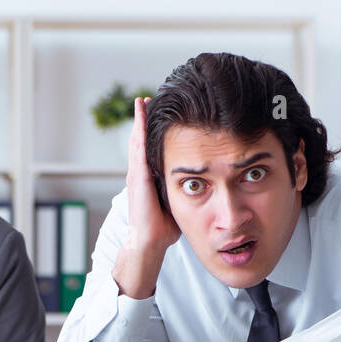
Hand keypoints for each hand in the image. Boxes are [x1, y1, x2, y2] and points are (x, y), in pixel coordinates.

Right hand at [112, 96, 181, 298]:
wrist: (150, 241)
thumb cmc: (164, 227)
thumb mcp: (177, 201)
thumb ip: (185, 189)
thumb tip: (204, 183)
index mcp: (149, 178)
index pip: (151, 149)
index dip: (153, 133)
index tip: (161, 117)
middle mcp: (140, 173)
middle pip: (142, 140)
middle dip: (145, 120)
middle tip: (148, 100)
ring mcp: (136, 173)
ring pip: (138, 139)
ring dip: (140, 119)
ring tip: (142, 101)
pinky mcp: (137, 175)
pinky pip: (138, 147)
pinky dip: (139, 129)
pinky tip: (141, 115)